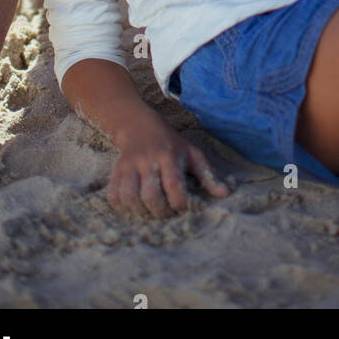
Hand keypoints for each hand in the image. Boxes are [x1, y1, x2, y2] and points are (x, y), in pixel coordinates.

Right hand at [109, 120, 230, 218]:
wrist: (139, 125)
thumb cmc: (171, 143)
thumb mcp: (192, 153)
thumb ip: (208, 174)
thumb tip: (224, 194)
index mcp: (170, 155)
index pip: (174, 186)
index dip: (180, 203)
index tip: (183, 206)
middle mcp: (148, 160)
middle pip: (150, 195)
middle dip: (160, 212)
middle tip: (167, 212)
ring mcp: (129, 165)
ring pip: (130, 197)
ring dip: (141, 211)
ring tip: (151, 211)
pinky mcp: (116, 171)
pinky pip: (114, 196)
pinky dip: (123, 207)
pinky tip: (135, 206)